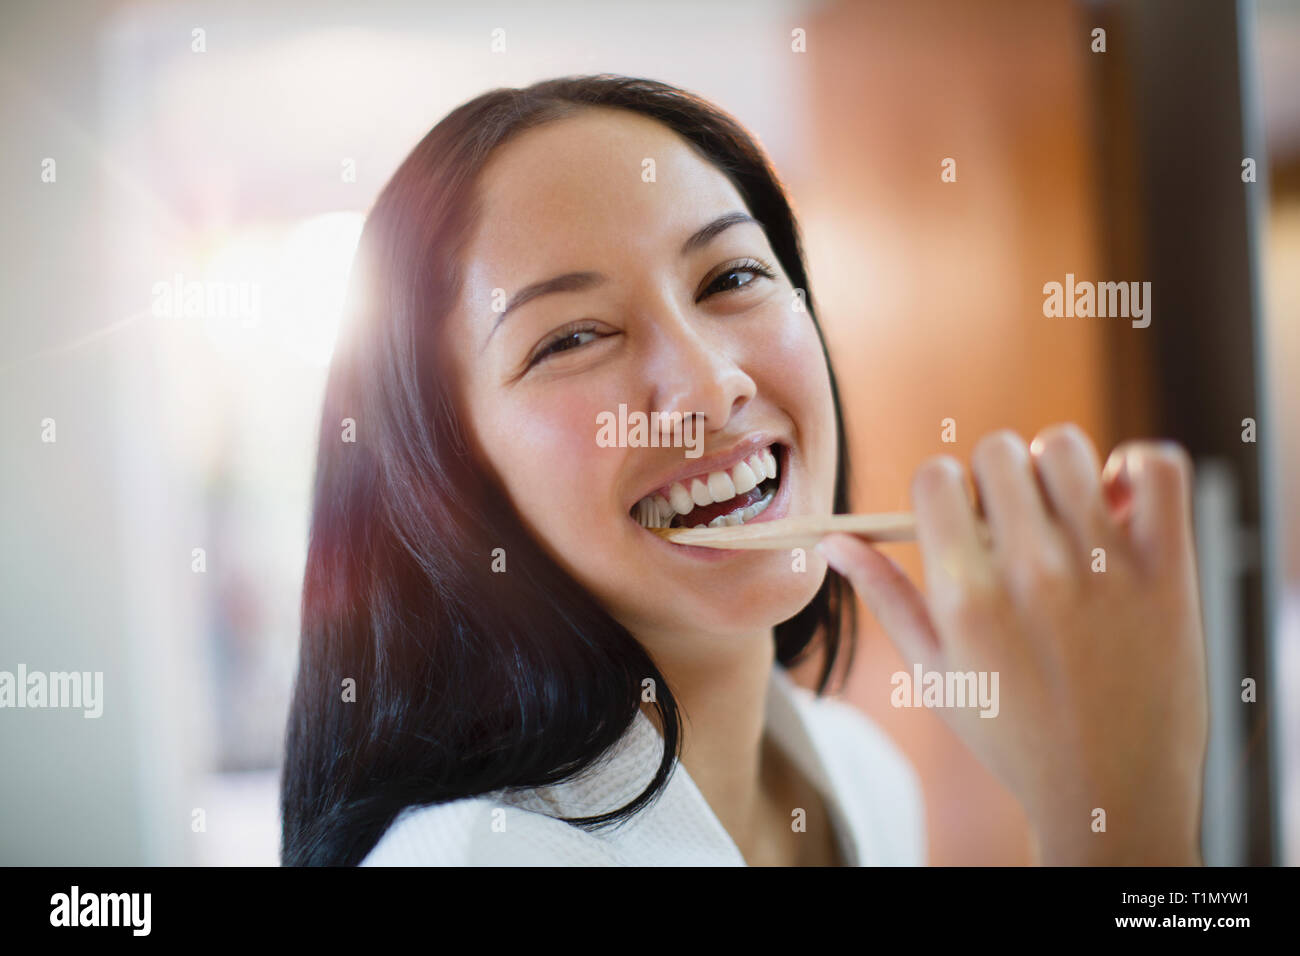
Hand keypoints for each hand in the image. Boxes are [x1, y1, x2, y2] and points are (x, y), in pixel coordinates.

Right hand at [816, 425, 1208, 864]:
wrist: (1110, 792)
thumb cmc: (1011, 734)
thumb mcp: (934, 672)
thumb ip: (885, 596)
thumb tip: (834, 540)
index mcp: (965, 595)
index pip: (936, 475)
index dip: (941, 488)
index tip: (958, 517)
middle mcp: (1031, 571)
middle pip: (999, 450)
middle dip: (995, 477)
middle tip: (1011, 521)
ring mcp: (1104, 567)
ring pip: (1067, 449)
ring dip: (1057, 469)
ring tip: (1064, 513)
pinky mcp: (1167, 570)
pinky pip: (1157, 469)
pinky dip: (1137, 467)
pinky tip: (1119, 499)